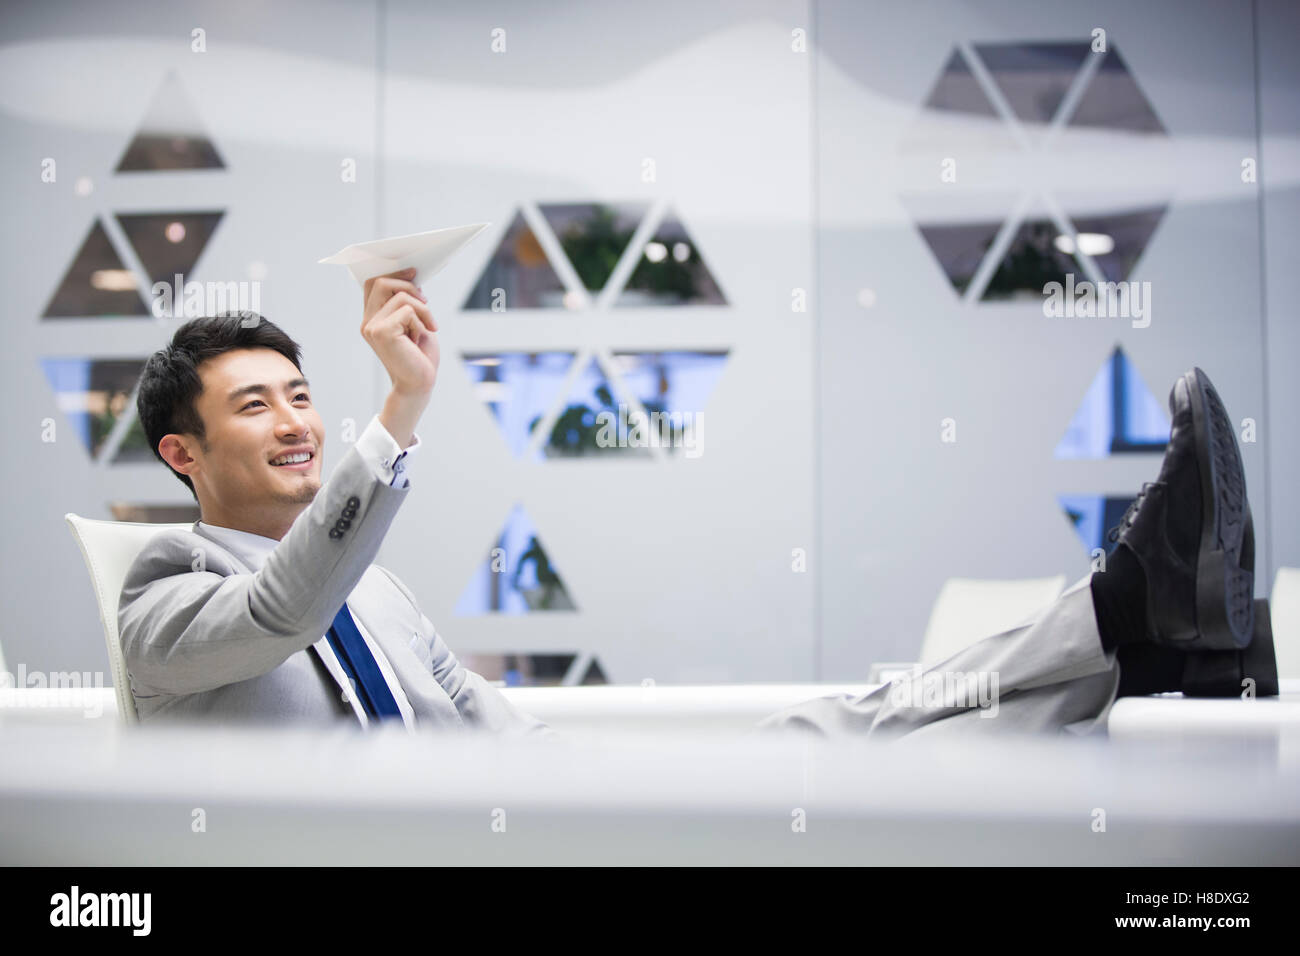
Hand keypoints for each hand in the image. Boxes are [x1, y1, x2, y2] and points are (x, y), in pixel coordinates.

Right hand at [361, 267, 438, 397]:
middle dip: (409, 286)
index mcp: (372, 318)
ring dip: (422, 310)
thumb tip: (412, 276)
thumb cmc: (419, 357)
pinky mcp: (382, 332)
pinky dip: (421, 322)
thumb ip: (408, 302)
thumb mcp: (415, 323)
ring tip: (428, 327)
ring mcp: (372, 327)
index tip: (414, 273)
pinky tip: (419, 338)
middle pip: (381, 282)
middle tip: (425, 301)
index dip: (394, 273)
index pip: (373, 283)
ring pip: (401, 296)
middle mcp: (367, 322)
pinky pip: (407, 311)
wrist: (419, 385)